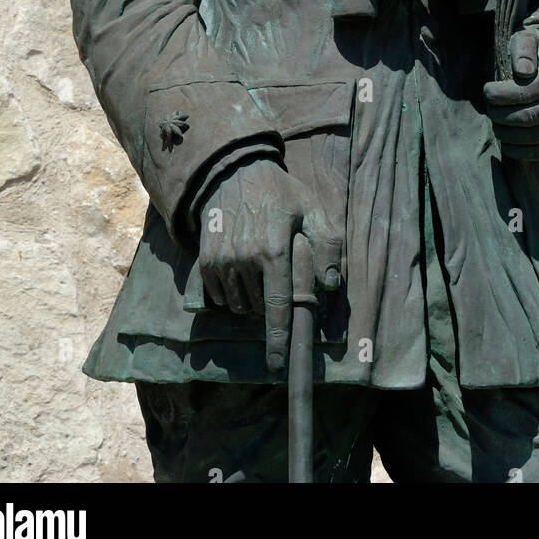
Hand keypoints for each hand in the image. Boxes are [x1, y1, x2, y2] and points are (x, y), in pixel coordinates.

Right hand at [198, 158, 341, 371]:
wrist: (233, 173)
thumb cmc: (279, 193)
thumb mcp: (312, 209)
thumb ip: (328, 245)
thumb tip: (332, 284)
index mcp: (274, 250)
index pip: (278, 306)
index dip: (279, 339)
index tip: (279, 365)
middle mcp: (244, 260)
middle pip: (260, 307)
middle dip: (272, 303)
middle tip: (278, 276)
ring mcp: (222, 261)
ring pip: (240, 304)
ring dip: (252, 299)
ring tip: (261, 269)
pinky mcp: (207, 261)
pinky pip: (221, 296)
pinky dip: (233, 292)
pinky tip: (242, 268)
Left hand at [483, 28, 538, 160]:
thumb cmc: (536, 53)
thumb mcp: (527, 39)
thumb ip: (523, 49)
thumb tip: (523, 71)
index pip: (526, 92)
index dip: (500, 95)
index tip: (486, 91)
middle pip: (528, 117)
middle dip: (500, 116)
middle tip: (488, 110)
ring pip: (534, 136)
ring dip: (507, 134)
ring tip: (495, 125)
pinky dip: (520, 152)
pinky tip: (506, 143)